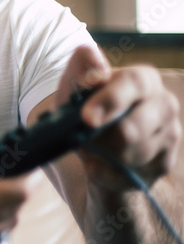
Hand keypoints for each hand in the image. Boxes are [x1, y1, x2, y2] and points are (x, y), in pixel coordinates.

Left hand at [57, 45, 180, 191]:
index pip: (134, 83)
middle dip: (100, 137)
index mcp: (144, 79)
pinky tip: (99, 164)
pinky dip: (104, 172)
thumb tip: (95, 71)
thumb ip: (82, 68)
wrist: (92, 146)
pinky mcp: (164, 164)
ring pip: (131, 154)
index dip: (110, 100)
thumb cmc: (84, 108)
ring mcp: (170, 135)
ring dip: (102, 154)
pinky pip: (127, 175)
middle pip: (133, 127)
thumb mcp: (73, 85)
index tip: (86, 118)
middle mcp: (165, 104)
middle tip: (81, 136)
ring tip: (91, 146)